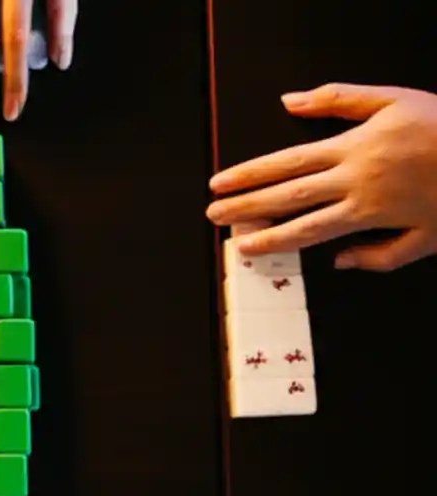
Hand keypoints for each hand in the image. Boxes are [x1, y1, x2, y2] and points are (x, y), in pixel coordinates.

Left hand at [208, 83, 436, 270]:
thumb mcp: (393, 98)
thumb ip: (339, 100)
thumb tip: (288, 101)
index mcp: (354, 148)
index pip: (286, 163)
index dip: (247, 175)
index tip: (217, 185)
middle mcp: (362, 183)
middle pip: (291, 199)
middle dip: (247, 209)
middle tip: (213, 218)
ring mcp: (385, 212)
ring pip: (319, 231)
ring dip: (277, 240)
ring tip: (244, 248)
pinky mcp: (418, 232)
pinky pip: (385, 255)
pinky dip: (360, 260)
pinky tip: (334, 263)